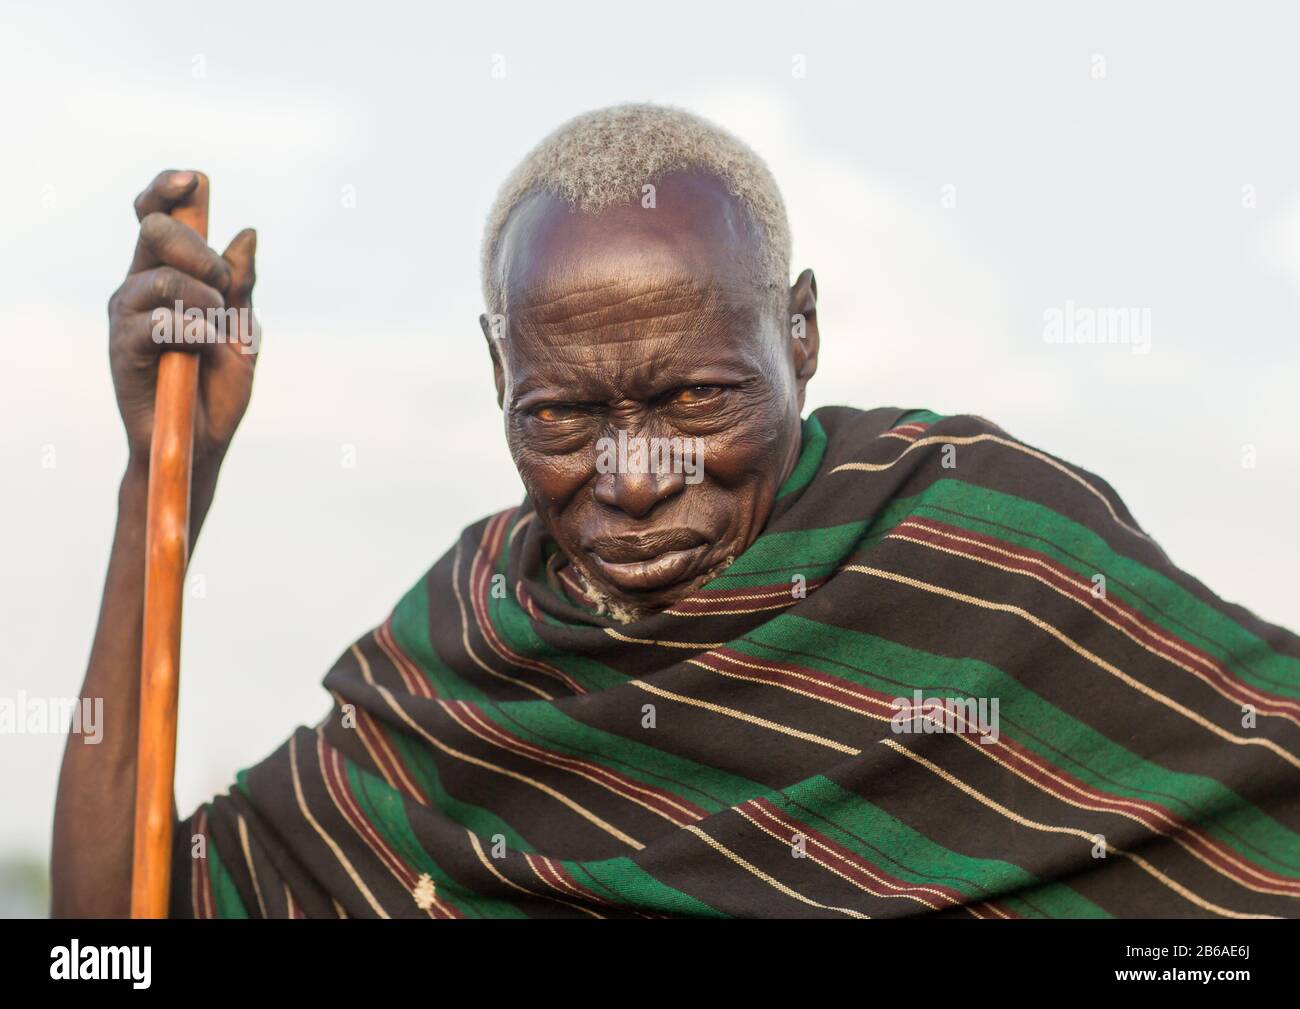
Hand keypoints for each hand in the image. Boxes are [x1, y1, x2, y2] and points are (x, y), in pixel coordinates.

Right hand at [108, 170, 257, 475]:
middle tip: (224, 288)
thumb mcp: (243, 330)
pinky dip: (195, 331)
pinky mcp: (122, 346)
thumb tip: (246, 233)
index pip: (156, 213)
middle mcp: (139, 284)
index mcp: (167, 272)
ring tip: (215, 330)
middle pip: (155, 228)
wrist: (202, 441)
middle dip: (201, 250)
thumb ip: (241, 285)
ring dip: (205, 300)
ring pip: (162, 276)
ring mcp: (127, 314)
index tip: (196, 180)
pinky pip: (159, 320)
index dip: (169, 189)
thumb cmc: (218, 386)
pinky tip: (201, 348)